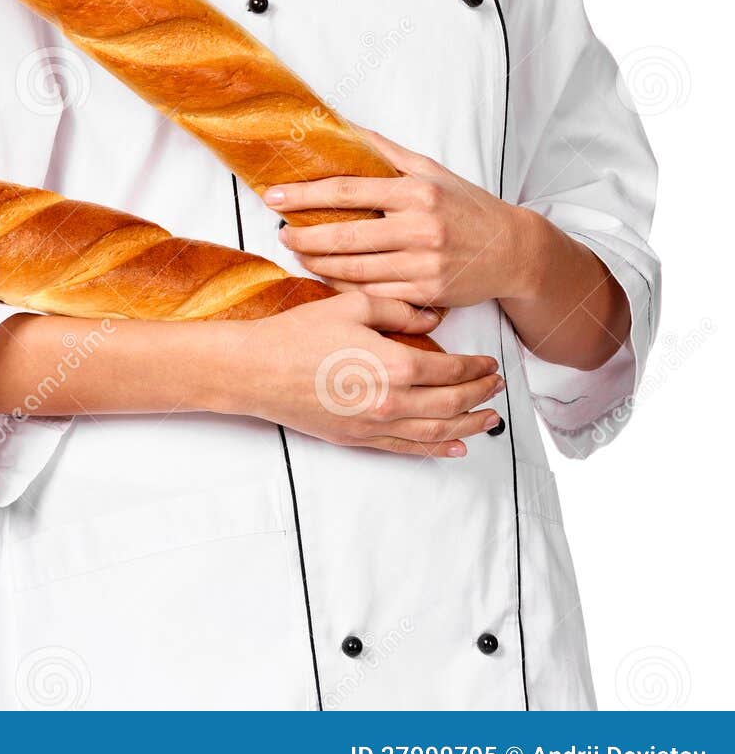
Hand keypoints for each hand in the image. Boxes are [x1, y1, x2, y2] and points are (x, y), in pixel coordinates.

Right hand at [211, 289, 504, 455]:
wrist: (257, 370)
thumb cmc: (300, 333)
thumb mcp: (352, 304)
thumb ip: (399, 309)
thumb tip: (434, 318)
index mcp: (394, 363)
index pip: (450, 369)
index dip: (476, 367)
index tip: (490, 362)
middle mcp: (391, 401)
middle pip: (451, 403)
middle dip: (480, 395)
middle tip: (497, 387)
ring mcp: (375, 425)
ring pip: (437, 432)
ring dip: (469, 426)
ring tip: (489, 419)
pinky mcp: (359, 439)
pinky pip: (409, 449)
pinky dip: (437, 449)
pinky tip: (455, 447)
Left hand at [263, 127, 532, 309]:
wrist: (514, 251)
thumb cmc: (468, 206)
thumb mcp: (432, 170)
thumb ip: (388, 152)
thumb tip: (346, 127)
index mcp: (417, 192)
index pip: (348, 191)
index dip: (305, 194)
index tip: (274, 195)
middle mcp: (420, 228)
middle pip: (345, 236)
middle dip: (304, 237)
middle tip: (281, 233)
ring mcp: (423, 265)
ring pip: (355, 270)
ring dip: (319, 264)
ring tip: (299, 255)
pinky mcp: (427, 295)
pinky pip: (375, 295)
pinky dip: (347, 288)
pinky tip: (329, 279)